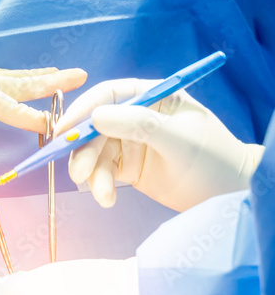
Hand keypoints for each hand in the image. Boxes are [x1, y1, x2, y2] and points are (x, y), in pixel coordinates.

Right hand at [55, 79, 264, 210]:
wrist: (230, 194)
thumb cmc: (214, 158)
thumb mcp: (178, 138)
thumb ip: (138, 124)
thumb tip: (96, 116)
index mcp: (153, 96)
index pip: (109, 95)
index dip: (83, 109)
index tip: (64, 129)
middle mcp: (136, 116)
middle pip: (95, 126)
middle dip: (83, 150)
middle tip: (78, 173)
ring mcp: (130, 142)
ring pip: (95, 152)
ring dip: (91, 173)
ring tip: (102, 195)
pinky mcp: (127, 167)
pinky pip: (102, 172)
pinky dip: (100, 186)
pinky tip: (107, 199)